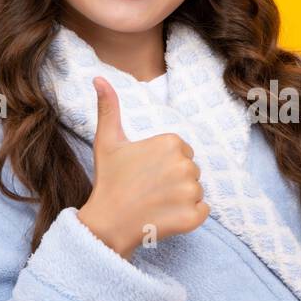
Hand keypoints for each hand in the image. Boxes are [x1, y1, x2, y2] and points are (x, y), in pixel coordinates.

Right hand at [75, 75, 209, 260]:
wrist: (107, 223)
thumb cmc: (109, 181)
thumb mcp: (108, 140)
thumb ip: (108, 107)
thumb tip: (98, 77)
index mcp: (171, 143)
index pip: (181, 152)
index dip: (163, 164)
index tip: (145, 173)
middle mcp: (186, 164)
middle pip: (190, 171)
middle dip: (174, 181)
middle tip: (148, 190)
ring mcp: (191, 192)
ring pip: (196, 191)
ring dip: (180, 199)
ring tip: (155, 204)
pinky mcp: (194, 217)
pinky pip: (202, 212)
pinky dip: (188, 216)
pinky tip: (166, 217)